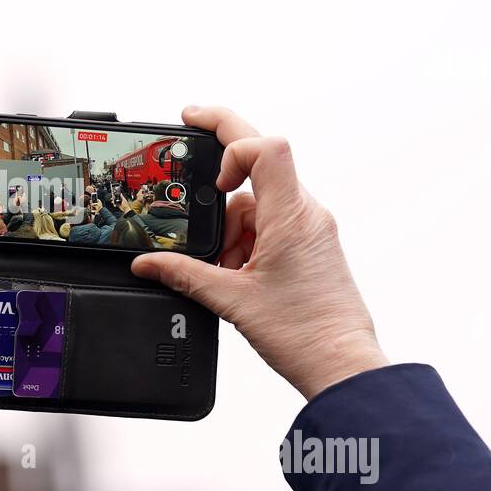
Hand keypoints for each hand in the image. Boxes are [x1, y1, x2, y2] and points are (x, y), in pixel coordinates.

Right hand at [132, 106, 387, 399]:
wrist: (341, 365)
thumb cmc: (305, 335)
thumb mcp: (231, 301)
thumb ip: (184, 275)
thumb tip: (148, 264)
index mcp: (292, 217)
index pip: (266, 148)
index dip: (230, 147)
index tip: (208, 176)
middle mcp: (306, 215)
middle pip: (260, 164)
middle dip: (222, 157)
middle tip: (190, 125)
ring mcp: (310, 229)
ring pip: (258, 202)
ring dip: (232, 226)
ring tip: (227, 268)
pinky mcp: (310, 246)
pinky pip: (269, 224)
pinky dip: (246, 240)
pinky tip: (237, 272)